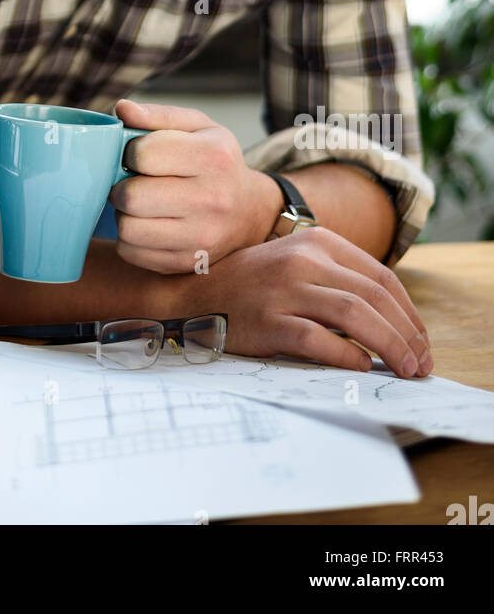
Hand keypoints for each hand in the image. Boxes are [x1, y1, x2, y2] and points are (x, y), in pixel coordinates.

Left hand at [109, 98, 267, 272]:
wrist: (250, 212)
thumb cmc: (216, 162)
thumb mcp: (197, 127)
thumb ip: (158, 115)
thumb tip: (122, 109)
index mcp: (214, 156)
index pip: (143, 154)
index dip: (131, 152)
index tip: (139, 155)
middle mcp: (213, 199)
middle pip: (131, 196)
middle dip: (122, 186)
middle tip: (132, 182)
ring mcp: (202, 237)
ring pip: (127, 229)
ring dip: (125, 214)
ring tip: (140, 204)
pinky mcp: (187, 264)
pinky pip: (132, 253)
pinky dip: (130, 239)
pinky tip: (148, 225)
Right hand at [188, 227, 432, 376]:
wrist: (192, 293)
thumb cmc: (250, 284)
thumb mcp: (295, 263)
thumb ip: (337, 278)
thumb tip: (390, 320)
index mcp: (317, 242)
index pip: (382, 277)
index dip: (410, 313)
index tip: (421, 341)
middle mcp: (303, 260)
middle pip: (375, 297)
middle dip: (407, 335)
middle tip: (421, 364)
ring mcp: (285, 289)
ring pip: (355, 316)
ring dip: (389, 347)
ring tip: (404, 370)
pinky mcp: (269, 320)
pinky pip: (319, 340)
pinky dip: (347, 357)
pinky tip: (362, 369)